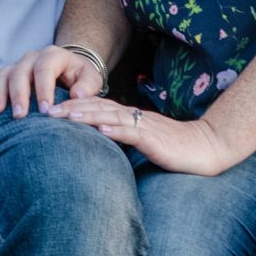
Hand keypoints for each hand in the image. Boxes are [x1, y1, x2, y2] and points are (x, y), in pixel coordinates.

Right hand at [0, 45, 104, 117]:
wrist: (68, 69)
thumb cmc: (80, 77)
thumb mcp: (91, 78)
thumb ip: (88, 86)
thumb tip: (77, 95)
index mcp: (53, 55)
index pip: (45, 69)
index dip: (44, 89)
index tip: (45, 110)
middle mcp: (32, 57)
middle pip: (20, 72)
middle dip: (18, 94)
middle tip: (19, 115)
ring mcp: (17, 65)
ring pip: (3, 75)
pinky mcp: (7, 74)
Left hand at [48, 96, 234, 174]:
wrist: (209, 147)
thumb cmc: (177, 149)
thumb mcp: (144, 143)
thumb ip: (124, 140)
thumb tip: (99, 146)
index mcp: (131, 118)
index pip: (97, 107)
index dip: (73, 106)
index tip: (50, 108)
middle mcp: (135, 118)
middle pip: (98, 107)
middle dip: (71, 108)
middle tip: (46, 110)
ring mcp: (145, 127)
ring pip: (112, 116)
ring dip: (87, 115)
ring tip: (65, 117)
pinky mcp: (156, 140)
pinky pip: (134, 133)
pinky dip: (116, 130)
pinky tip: (101, 130)